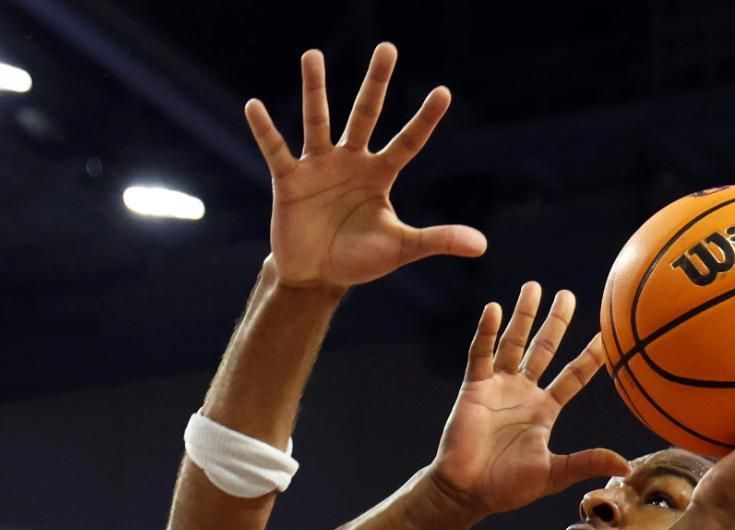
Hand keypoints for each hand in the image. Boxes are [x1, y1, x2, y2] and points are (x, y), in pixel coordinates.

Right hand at [245, 43, 485, 288]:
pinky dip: (265, 129)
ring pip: (318, 120)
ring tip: (312, 55)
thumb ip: (437, 239)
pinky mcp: (289, 180)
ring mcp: (319, 166)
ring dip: (315, 89)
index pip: (407, 142)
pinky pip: (276, 150)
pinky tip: (253, 106)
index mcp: (380, 174)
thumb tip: (481, 245)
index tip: (444, 92)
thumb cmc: (359, 259)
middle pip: (366, 115)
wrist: (316, 277)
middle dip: (376, 83)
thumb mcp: (401, 249)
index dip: (424, 119)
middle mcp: (351, 161)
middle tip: (387, 48)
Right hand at [430, 284, 628, 514]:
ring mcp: (498, 387)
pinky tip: (494, 310)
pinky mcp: (474, 388)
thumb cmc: (506, 487)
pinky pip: (481, 354)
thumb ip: (586, 462)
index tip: (610, 334)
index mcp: (544, 410)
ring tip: (533, 287)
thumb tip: (627, 466)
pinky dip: (487, 333)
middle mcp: (523, 393)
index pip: (573, 376)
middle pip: (544, 349)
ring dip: (523, 316)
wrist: (465, 492)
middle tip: (568, 294)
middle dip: (556, 322)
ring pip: (513, 343)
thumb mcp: (553, 475)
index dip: (591, 357)